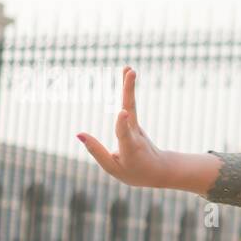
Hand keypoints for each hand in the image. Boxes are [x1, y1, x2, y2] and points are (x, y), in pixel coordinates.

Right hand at [76, 67, 171, 187]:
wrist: (160, 170)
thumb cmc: (135, 172)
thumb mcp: (113, 168)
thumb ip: (97, 152)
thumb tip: (79, 134)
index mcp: (130, 148)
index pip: (124, 134)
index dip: (122, 124)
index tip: (122, 112)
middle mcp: (135, 134)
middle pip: (131, 110)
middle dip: (129, 92)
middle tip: (131, 72)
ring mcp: (136, 126)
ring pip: (131, 104)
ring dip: (128, 85)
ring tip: (128, 68)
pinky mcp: (135, 122)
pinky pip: (129, 103)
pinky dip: (128, 89)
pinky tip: (128, 74)